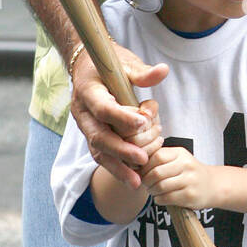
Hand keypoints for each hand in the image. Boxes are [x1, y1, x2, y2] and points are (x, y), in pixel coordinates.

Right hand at [70, 42, 168, 188]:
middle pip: (98, 136)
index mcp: (89, 91)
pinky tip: (132, 180)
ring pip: (98, 151)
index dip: (121, 117)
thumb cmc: (109, 65)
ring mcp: (86, 126)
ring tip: (137, 182)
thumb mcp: (126, 64)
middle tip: (142, 158)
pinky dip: (116, 168)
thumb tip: (163, 71)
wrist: (88, 68)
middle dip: (120, 150)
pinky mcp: (92, 135)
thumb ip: (143, 73)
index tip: (143, 123)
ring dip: (117, 167)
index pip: (103, 107)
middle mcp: (83, 112)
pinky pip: (101, 155)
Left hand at [141, 144, 219, 211]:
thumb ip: (160, 158)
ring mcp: (190, 181)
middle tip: (146, 184)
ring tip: (154, 191)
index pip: (156, 156)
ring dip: (152, 191)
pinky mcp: (190, 196)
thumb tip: (136, 164)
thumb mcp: (178, 159)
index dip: (145, 166)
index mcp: (180, 153)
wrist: (212, 185)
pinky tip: (161, 198)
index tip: (142, 172)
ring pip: (160, 186)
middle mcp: (186, 165)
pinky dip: (159, 199)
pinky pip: (166, 198)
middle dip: (147, 181)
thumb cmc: (190, 173)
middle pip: (156, 173)